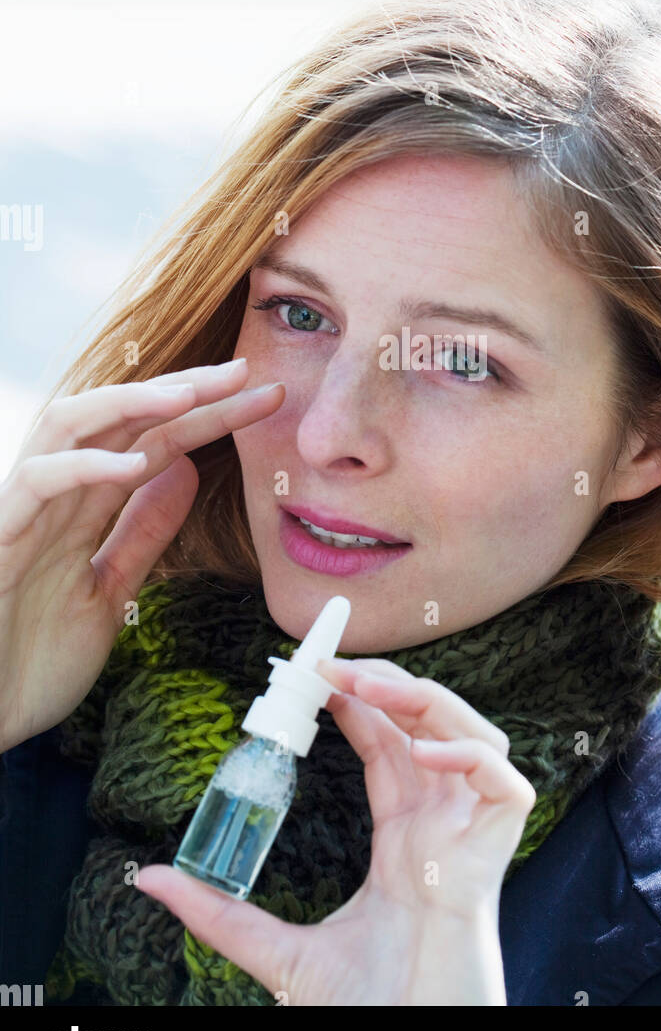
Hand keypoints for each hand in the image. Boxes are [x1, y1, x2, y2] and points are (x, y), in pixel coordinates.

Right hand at [0, 357, 283, 751]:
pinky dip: (87, 466)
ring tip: (189, 395)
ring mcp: (22, 511)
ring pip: (70, 425)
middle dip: (183, 389)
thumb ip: (142, 533)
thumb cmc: (29, 660)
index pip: (155, 441)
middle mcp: (53, 495)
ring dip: (131, 403)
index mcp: (83, 506)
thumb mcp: (110, 590)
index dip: (209, 415)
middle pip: (120, 417)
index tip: (265, 397)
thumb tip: (187, 471)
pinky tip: (135, 463)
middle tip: (244, 371)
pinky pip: (38, 482)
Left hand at [135, 657, 536, 1005]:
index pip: (390, 745)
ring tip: (367, 688)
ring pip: (475, 736)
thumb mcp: (277, 951)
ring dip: (426, 701)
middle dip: (389, 685)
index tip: (316, 676)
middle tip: (333, 667)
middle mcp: (442, 826)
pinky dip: (471, 755)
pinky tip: (423, 751)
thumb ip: (219, 913)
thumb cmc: (364, 1009)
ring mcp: (472, 836)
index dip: (360, 703)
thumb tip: (147, 878)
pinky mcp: (496, 854)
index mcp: (403, 839)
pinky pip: (504, 782)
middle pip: (431, 727)